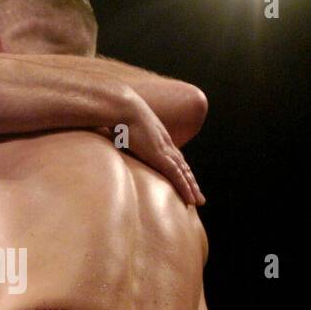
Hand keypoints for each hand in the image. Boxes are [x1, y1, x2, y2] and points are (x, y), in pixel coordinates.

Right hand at [118, 89, 204, 205]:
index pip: (173, 156)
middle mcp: (165, 144)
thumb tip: (112, 136)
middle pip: (182, 166)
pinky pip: (177, 176)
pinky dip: (185, 188)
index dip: (179, 169)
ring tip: (198, 201)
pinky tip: (190, 199)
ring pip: (184, 173)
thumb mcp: (122, 127)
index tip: (183, 178)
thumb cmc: (118, 115)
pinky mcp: (161, 157)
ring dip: (192, 188)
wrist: (123, 107)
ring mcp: (165, 150)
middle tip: (197, 195)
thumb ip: (122, 134)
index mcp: (157, 137)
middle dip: (190, 181)